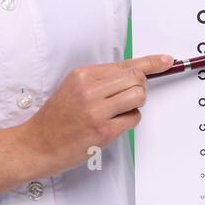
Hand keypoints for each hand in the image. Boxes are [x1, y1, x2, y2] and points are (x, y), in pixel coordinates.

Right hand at [18, 53, 173, 177]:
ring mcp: (97, 111)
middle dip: (139, 87)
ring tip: (119, 111)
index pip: (126, 64)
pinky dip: (130, 120)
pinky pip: (134, 118)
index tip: (166, 61)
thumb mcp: (74, 87)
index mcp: (83, 74)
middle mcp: (90, 89)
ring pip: (139, 96)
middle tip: (128, 97)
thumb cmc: (57, 117)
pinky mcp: (103, 131)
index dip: (151, 62)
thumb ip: (101, 79)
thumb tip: (135, 74)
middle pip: (137, 78)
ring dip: (135, 104)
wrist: (38, 143)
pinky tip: (114, 124)